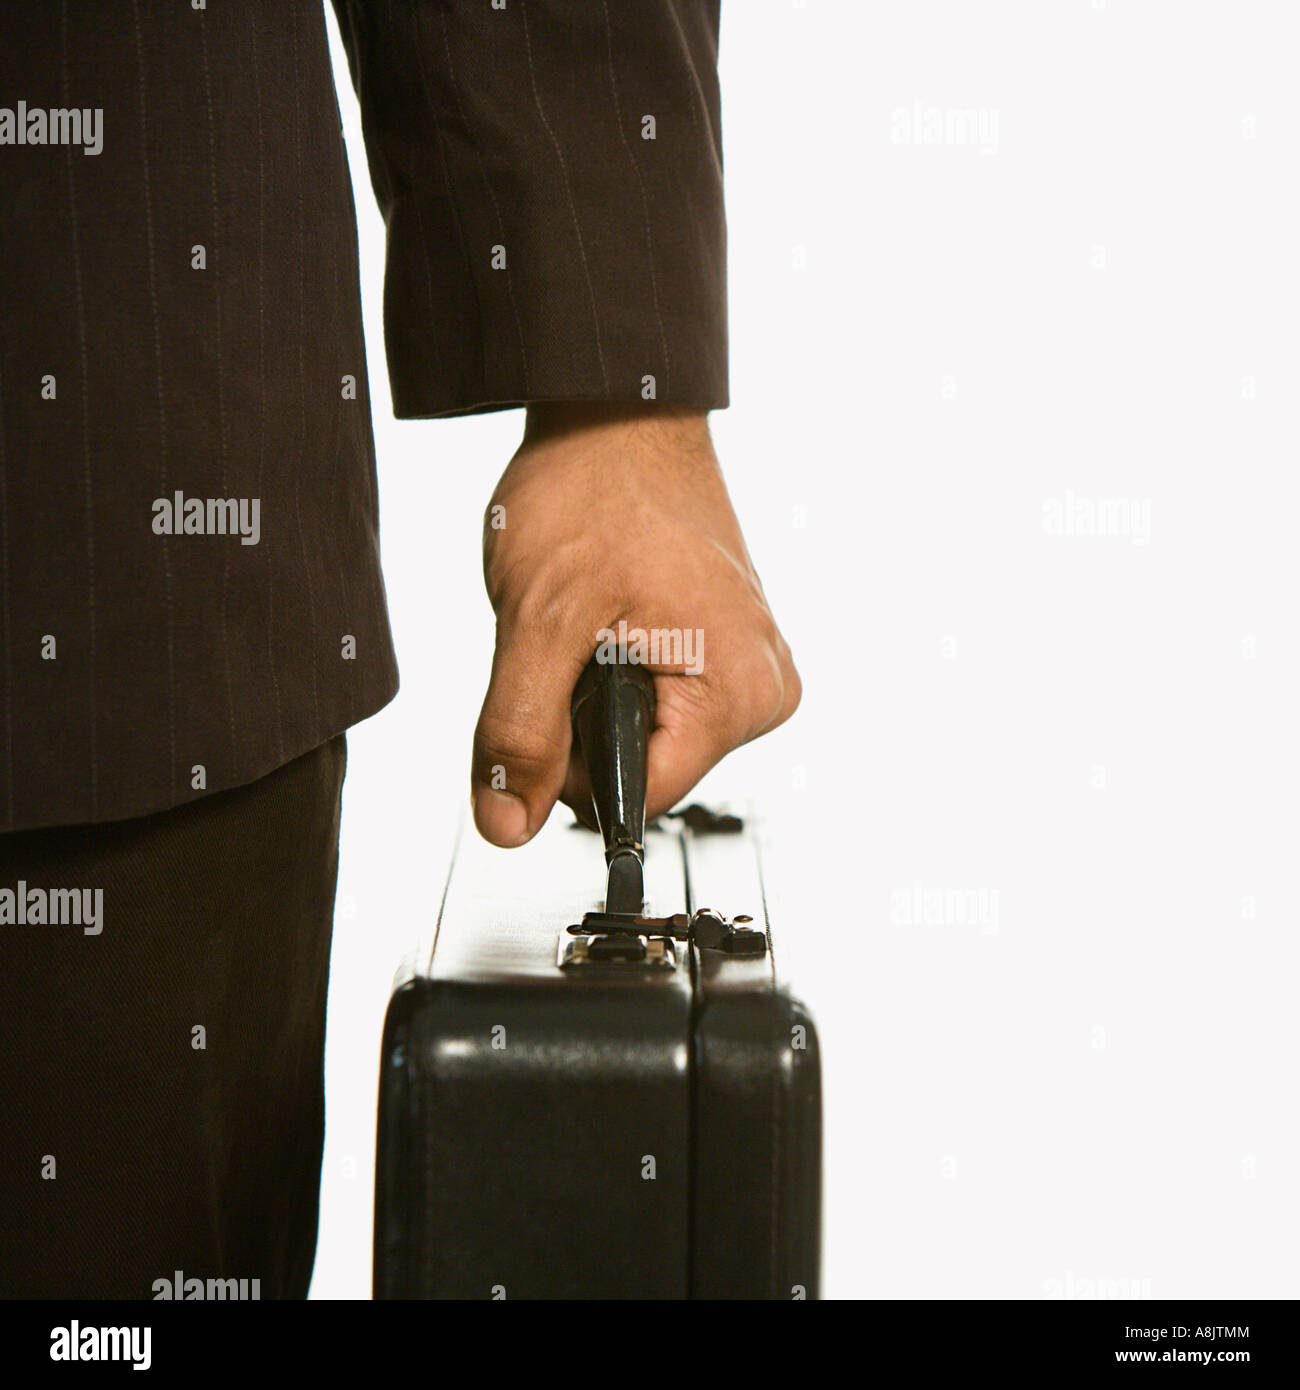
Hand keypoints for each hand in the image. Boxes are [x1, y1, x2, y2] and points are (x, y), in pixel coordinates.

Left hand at [471, 402, 799, 846]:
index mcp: (739, 691)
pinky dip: (619, 674)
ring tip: (598, 616)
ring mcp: (753, 667)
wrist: (619, 414)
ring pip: (647, 738)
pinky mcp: (732, 650)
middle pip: (646, 769)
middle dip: (585, 723)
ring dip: (599, 695)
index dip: (572, 770)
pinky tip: (615, 617)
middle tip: (575, 637)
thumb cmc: (596, 490)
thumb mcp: (539, 619)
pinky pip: (662, 702)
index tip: (547, 703)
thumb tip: (508, 825)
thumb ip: (521, 733)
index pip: (642, 796)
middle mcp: (765, 687)